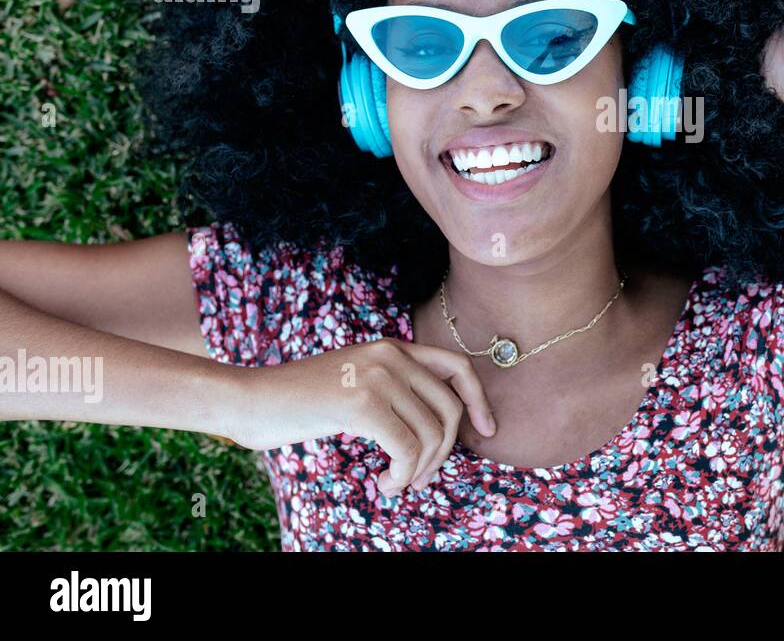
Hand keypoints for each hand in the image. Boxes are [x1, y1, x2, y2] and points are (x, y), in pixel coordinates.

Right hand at [228, 338, 494, 496]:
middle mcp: (391, 355)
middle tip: (420, 478)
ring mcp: (377, 377)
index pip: (457, 366)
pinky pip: (406, 449)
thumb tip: (435, 431)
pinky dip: (402, 475)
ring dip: (419, 470)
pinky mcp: (363, 404)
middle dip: (443, 452)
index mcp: (392, 347)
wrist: (248, 399)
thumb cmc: (297, 402)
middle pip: (448, 409)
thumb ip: (393, 392)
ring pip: (430, 434)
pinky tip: (384, 482)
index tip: (487, 431)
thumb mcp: (355, 384)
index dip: (479, 399)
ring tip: (396, 482)